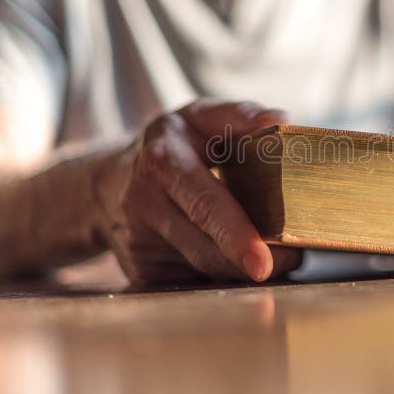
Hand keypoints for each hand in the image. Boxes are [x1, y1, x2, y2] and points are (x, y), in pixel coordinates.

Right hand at [93, 99, 301, 285]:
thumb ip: (243, 115)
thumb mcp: (201, 117)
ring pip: (204, 267)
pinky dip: (221, 272)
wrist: (105, 180)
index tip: (262, 260)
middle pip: (205, 247)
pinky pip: (193, 278)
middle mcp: (144, 201)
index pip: (204, 202)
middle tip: (287, 263)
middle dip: (248, 262)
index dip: (234, 233)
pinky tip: (231, 256)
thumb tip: (282, 121)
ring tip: (274, 254)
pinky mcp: (140, 269)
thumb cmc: (173, 145)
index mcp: (163, 159)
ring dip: (242, 267)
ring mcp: (137, 241)